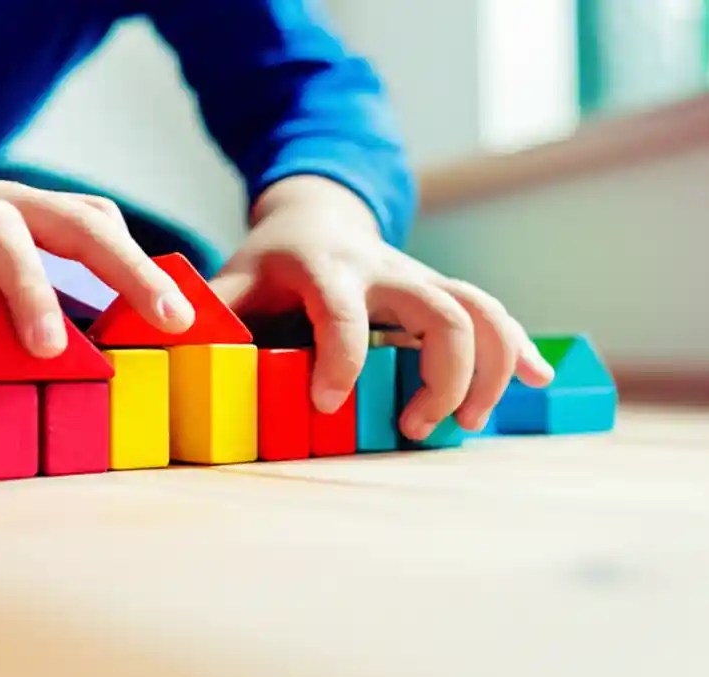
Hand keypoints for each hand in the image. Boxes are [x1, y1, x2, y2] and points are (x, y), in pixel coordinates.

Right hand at [0, 160, 194, 356]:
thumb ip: (31, 299)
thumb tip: (98, 357)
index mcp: (28, 216)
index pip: (102, 229)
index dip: (150, 266)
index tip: (191, 316)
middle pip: (75, 222)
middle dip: (128, 268)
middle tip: (166, 318)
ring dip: (30, 287)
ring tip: (50, 346)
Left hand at [211, 175, 553, 440]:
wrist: (318, 215)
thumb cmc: (272, 262)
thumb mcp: (232, 281)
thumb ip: (211, 318)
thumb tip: (167, 354)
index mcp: (326, 268)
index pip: (342, 311)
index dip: (341, 359)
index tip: (327, 403)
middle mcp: (385, 271)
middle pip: (439, 311)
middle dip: (442, 374)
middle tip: (416, 428)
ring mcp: (422, 281)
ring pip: (481, 310)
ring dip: (489, 368)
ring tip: (470, 421)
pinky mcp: (444, 293)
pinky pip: (496, 314)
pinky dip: (520, 350)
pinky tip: (541, 383)